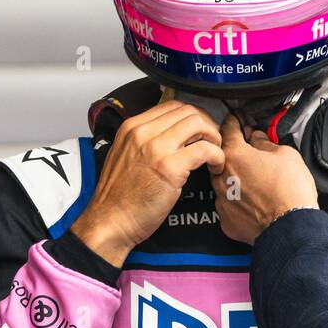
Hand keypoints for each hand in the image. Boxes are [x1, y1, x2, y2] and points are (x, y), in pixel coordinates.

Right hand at [71, 100, 224, 266]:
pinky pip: (205, 150)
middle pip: (188, 111)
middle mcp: (143, 133)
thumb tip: (171, 133)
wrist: (110, 222)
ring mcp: (156, 149)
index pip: (172, 106)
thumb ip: (145, 141)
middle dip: (207, 124)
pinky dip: (217, 156)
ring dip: (213, 137)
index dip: (192, 116)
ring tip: (214, 153)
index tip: (200, 130)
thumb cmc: (119, 197)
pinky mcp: (169, 168)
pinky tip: (215, 167)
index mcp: (131, 128)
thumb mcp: (125, 156)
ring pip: (198, 123)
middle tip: (211, 142)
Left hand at [212, 114, 318, 244]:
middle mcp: (222, 176)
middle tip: (256, 154)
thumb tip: (258, 139)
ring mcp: (222, 200)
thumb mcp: (286, 154)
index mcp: (235, 155)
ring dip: (237, 178)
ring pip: (225, 181)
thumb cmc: (290, 192)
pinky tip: (256, 202)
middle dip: (238, 153)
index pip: (228, 128)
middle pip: (224, 157)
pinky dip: (240, 201)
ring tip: (260, 182)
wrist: (291, 227)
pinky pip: (230, 204)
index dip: (236, 120)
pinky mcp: (226, 220)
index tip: (239, 119)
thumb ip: (266, 142)